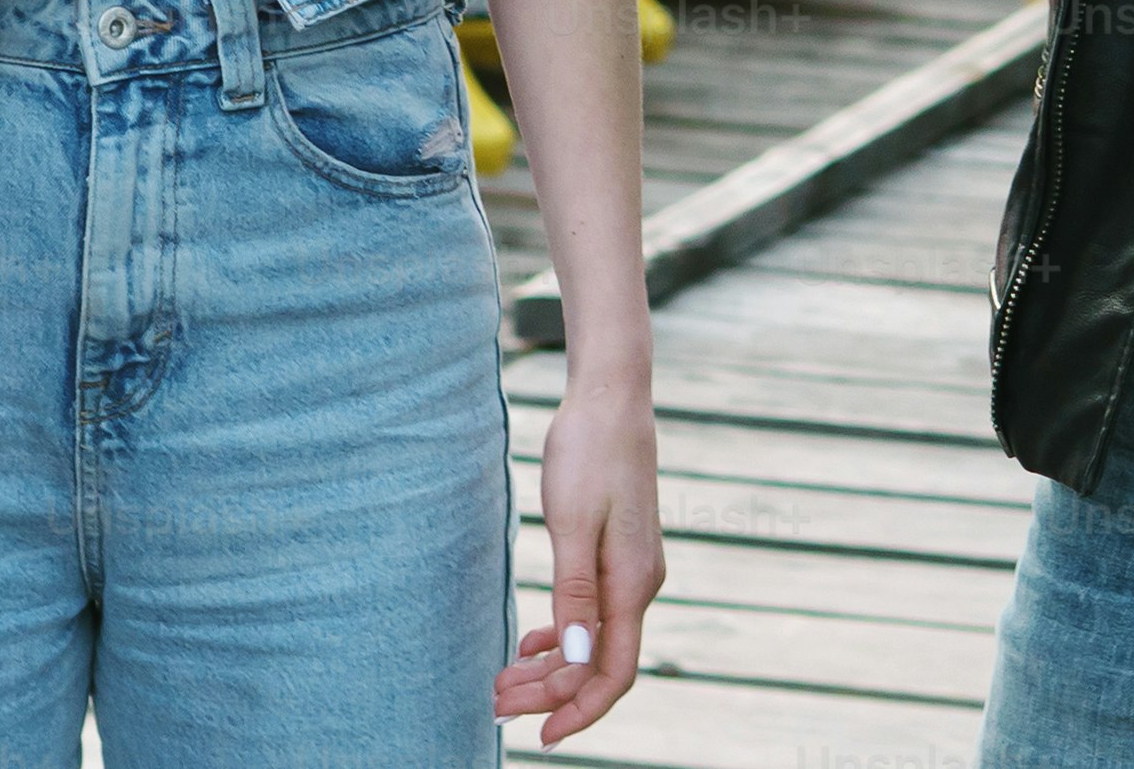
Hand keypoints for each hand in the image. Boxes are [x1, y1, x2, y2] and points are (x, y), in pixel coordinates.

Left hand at [500, 366, 659, 743]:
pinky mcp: (617, 555)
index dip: (579, 711)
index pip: (613, 673)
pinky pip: (592, 613)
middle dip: (549, 692)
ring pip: (593, 641)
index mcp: (632, 584)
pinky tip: (529, 644)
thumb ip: (576, 594)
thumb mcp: (573, 523)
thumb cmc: (589, 452)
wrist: (610, 398)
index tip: (539, 735)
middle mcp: (638, 585)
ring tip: (502, 681)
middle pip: (599, 664)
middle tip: (495, 703)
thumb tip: (580, 658)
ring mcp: (630, 571)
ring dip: (550, 666)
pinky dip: (561, 636)